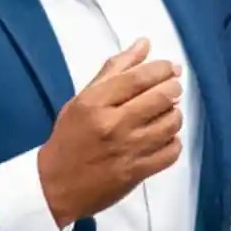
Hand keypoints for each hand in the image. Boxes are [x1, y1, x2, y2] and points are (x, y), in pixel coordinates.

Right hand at [38, 38, 182, 227]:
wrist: (56, 185)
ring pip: (171, 123)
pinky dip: (174, 141)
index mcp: (96, 103)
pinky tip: (164, 137)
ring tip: (166, 112)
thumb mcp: (83, 98)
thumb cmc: (69, 137)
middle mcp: (113, 125)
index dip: (161, 68)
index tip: (170, 68)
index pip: (139, 78)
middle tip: (171, 88)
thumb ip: (115, 69)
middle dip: (173, 88)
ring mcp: (128, 150)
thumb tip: (144, 44)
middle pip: (161, 97)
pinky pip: (172, 151)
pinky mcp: (138, 172)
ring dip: (174, 114)